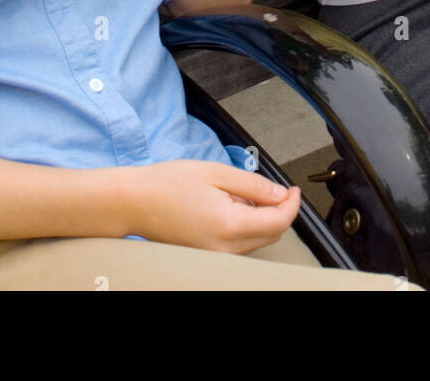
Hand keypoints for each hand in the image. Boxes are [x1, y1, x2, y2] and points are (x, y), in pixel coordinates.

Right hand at [126, 160, 300, 253]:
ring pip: (257, 241)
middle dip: (278, 211)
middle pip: (272, 235)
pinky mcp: (208, 257)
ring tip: (237, 194)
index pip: (279, 222)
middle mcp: (226, 249)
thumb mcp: (217, 173)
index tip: (293, 189)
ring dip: (260, 218)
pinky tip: (227, 207)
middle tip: (271, 188)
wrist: (135, 202)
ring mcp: (216, 257)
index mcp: (230, 225)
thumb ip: (253, 185)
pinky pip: (239, 244)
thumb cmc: (168, 184)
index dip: (292, 204)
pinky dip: (244, 226)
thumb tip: (280, 194)